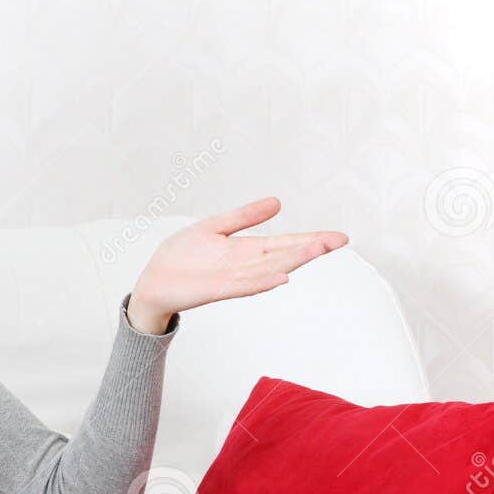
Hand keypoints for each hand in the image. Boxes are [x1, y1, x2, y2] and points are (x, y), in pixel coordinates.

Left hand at [129, 196, 348, 328]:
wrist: (153, 281)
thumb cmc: (181, 257)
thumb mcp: (213, 227)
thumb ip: (244, 216)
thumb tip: (277, 202)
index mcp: (246, 250)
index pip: (285, 243)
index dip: (311, 239)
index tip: (339, 237)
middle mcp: (245, 266)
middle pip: (284, 256)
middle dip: (310, 248)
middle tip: (338, 241)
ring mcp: (232, 279)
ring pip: (269, 270)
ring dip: (292, 261)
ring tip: (316, 252)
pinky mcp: (216, 290)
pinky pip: (243, 286)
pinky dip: (262, 282)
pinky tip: (281, 277)